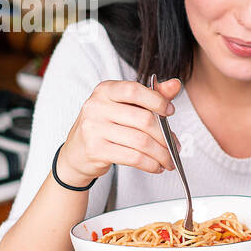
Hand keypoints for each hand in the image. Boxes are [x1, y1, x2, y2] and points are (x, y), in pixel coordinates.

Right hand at [57, 77, 182, 186]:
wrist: (76, 152)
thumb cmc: (105, 125)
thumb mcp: (124, 106)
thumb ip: (151, 95)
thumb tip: (175, 84)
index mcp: (105, 90)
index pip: (134, 90)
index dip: (157, 100)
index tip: (170, 111)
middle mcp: (97, 106)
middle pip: (144, 120)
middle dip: (165, 137)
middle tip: (175, 146)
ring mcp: (94, 128)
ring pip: (141, 142)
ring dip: (162, 154)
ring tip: (168, 159)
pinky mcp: (96, 150)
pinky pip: (133, 158)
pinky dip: (150, 164)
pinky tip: (156, 166)